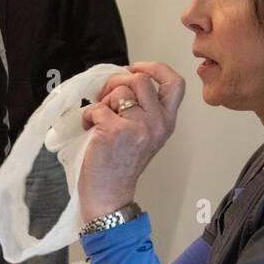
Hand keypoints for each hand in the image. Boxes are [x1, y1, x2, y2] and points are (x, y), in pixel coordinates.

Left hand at [77, 61, 184, 221]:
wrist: (109, 195)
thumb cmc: (120, 166)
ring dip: (103, 101)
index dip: (156, 68)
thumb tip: (122, 79)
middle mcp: (157, 123)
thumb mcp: (142, 135)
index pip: (175, 83)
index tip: (136, 68)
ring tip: (98, 119)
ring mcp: (138, 126)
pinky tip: (90, 129)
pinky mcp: (115, 130)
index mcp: (166, 122)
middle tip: (106, 97)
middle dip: (118, 82)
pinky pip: (98, 107)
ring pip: (119, 90)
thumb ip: (142, 109)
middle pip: (141, 79)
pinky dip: (88, 116)